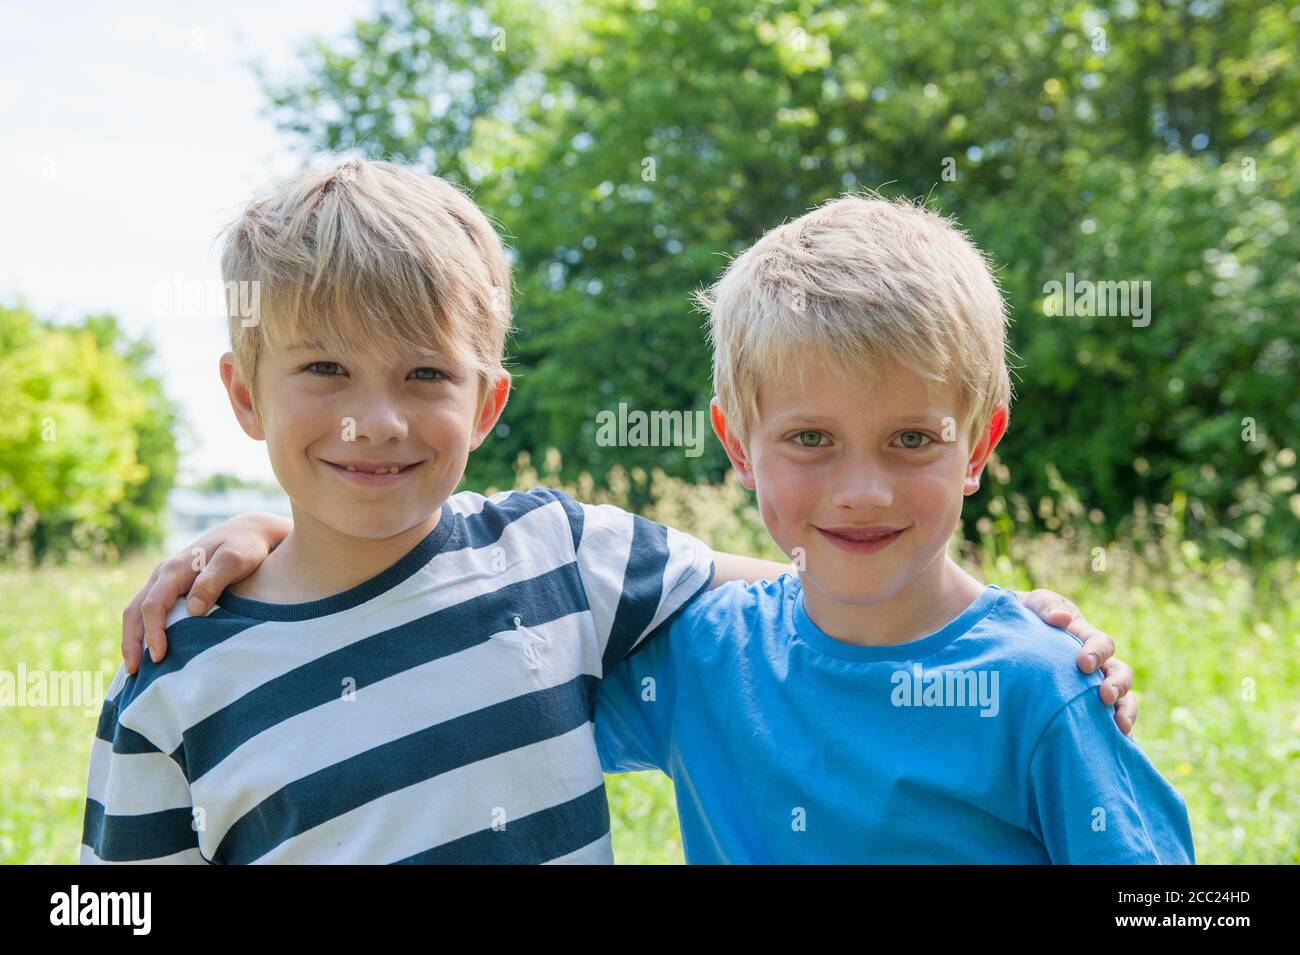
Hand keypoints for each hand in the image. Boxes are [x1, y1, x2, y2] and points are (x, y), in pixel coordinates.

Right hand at [121, 512, 291, 673]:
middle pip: (135, 611)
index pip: (153, 605)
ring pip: (138, 612)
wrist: (249, 531)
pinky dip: (144, 631)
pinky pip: (150, 611)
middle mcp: (163, 575)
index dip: (152, 632)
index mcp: (174, 569)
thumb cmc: (245, 546)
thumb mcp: (234, 560)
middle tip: (132, 672)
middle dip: (131, 642)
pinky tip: (150, 651)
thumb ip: (213, 581)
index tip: (158, 657)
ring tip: (134, 669)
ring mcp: (166, 581)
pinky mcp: (173, 588)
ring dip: (134, 639)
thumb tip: (193, 610)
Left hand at [1017, 589, 1137, 734]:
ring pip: (1121, 700)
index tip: (1083, 664)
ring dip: (1125, 712)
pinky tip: (1110, 746)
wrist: (1010, 634)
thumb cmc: (1027, 616)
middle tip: (1104, 697)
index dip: (1098, 653)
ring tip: (1120, 728)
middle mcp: (1096, 665)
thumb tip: (1063, 619)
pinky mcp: (1082, 706)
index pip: (1103, 645)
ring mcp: (1091, 687)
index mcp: (1086, 639)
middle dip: (1117, 686)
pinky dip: (1112, 732)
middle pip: (1121, 675)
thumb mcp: (1035, 605)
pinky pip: (1104, 721)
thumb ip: (1047, 606)